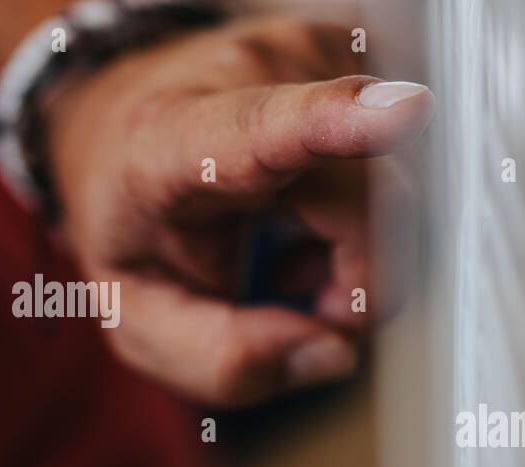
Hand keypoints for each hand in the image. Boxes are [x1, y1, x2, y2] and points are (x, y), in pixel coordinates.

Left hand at [45, 15, 432, 404]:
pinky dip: (368, 211)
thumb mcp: (133, 311)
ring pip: (395, 189)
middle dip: (361, 279)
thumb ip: (220, 357)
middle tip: (311, 304)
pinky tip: (315, 213)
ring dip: (362, 248)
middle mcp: (249, 79)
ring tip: (295, 252)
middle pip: (369, 200)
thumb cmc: (129, 217)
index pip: (267, 128)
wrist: (118, 122)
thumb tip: (334, 351)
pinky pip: (398, 161)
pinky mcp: (348, 51)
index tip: (405, 112)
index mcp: (174, 141)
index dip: (343, 121)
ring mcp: (304, 55)